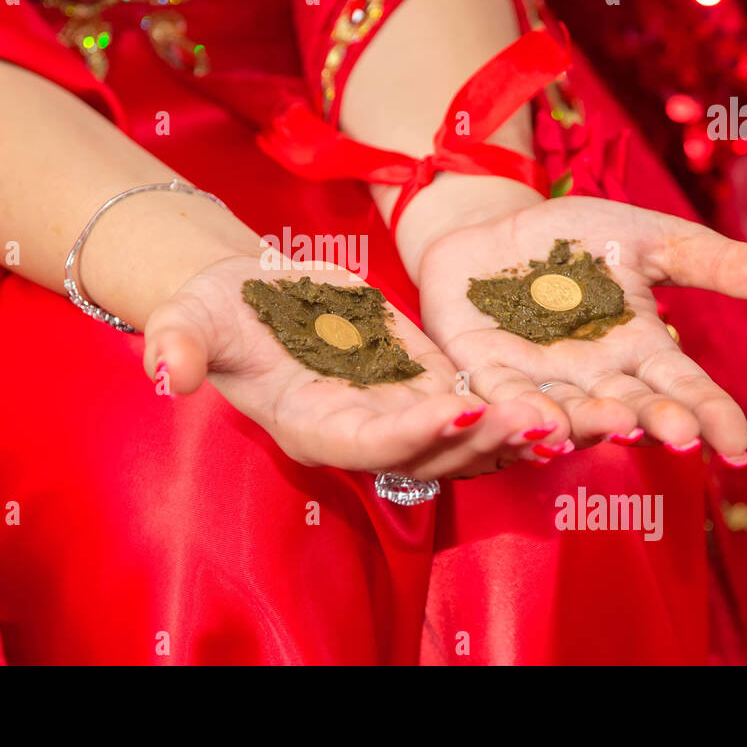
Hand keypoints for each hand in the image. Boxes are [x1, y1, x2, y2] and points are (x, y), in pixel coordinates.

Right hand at [141, 255, 565, 479]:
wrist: (246, 296)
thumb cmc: (212, 311)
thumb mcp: (186, 319)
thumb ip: (177, 346)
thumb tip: (165, 373)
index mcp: (313, 428)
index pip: (369, 442)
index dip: (415, 429)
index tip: (459, 403)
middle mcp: (366, 433)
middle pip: (437, 450)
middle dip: (491, 438)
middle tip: (546, 419)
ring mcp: (403, 410)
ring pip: (473, 436)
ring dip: (524, 431)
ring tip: (581, 416)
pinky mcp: (429, 380)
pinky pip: (483, 399)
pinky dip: (524, 400)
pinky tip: (574, 391)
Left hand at [415, 195, 746, 463]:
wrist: (493, 228)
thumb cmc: (575, 239)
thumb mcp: (649, 238)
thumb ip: (713, 263)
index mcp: (640, 352)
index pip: (684, 390)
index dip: (711, 416)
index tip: (738, 443)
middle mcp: (595, 379)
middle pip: (631, 409)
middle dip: (654, 422)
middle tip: (679, 435)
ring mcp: (540, 382)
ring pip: (569, 413)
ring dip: (590, 424)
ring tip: (613, 427)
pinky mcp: (485, 373)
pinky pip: (504, 399)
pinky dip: (520, 412)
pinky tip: (539, 423)